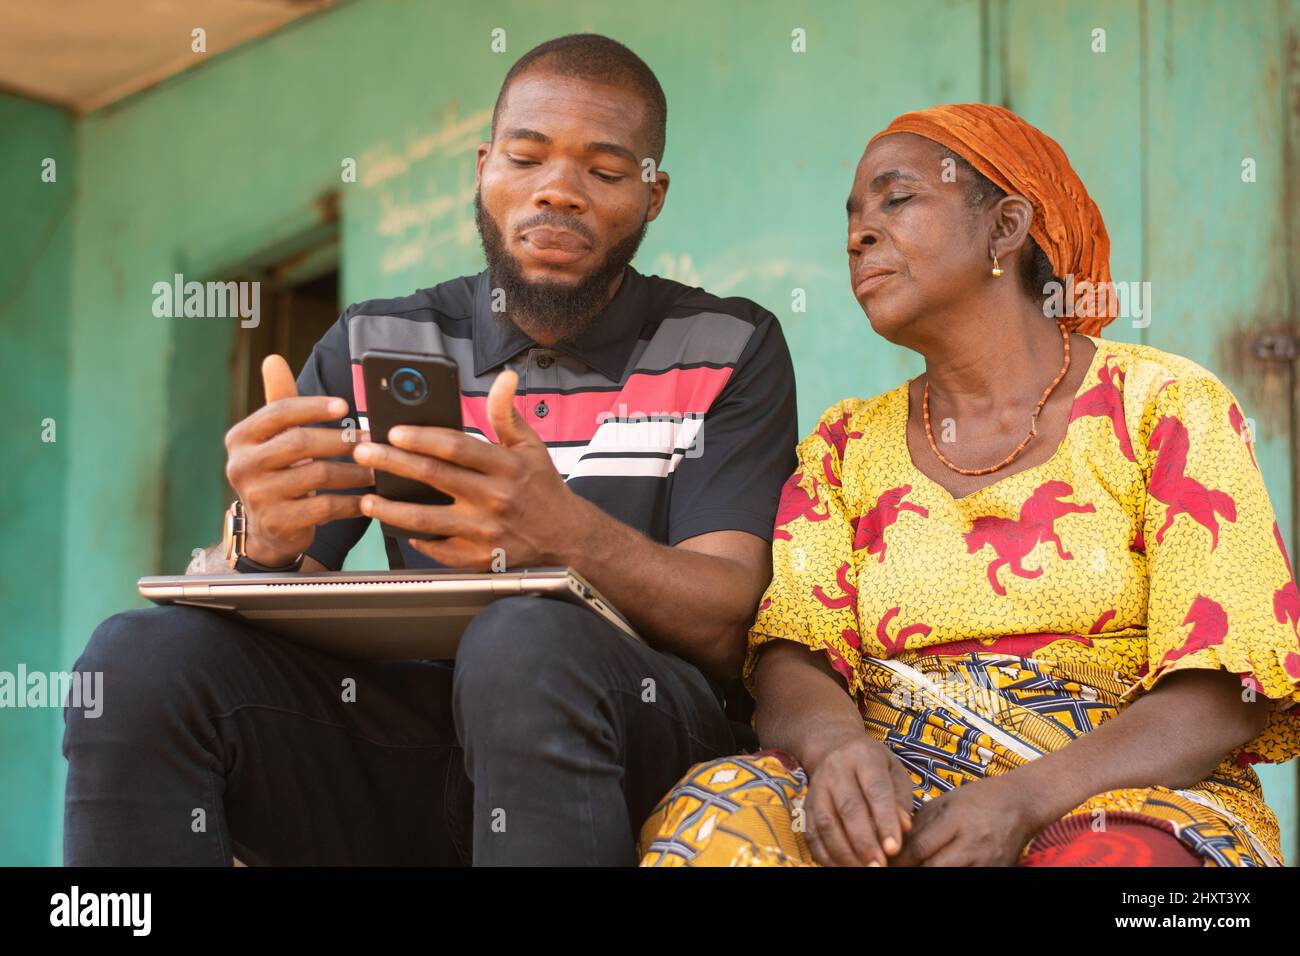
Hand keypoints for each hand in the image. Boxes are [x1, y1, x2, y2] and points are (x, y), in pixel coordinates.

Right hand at [224, 355, 373, 566]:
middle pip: (300, 442)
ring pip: (316, 475)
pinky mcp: (276, 522)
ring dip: (353, 472)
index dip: (313, 406)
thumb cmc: (278, 471)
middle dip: (341, 440)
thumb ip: (279, 400)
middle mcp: (241, 465)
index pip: (279, 412)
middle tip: (373, 440)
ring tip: (377, 469)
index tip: (346, 406)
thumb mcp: (274, 437)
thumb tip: (273, 358)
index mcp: (240, 437)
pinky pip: (323, 508)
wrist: (267, 530)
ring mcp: (257, 496)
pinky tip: (368, 500)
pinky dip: (350, 503)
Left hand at [352, 369, 586, 568]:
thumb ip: (508, 414)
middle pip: (433, 477)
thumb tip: (505, 377)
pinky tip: (400, 529)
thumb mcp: (531, 447)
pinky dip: (417, 540)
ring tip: (366, 499)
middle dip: (392, 463)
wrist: (567, 539)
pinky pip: (438, 549)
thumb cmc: (543, 489)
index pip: (456, 447)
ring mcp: (485, 531)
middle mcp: (494, 498)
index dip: (422, 437)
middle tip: (363, 453)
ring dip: (390, 510)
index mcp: (506, 466)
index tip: (393, 431)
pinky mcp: (479, 558)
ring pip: (426, 519)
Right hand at [803, 735, 914, 866]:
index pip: (876, 791)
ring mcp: (816, 787)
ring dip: (844, 853)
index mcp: (864, 757)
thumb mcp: (894, 771)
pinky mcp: (805, 805)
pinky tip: (842, 867)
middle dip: (864, 842)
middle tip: (879, 866)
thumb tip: (903, 829)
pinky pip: (811, 834)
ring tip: (863, 870)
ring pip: (826, 823)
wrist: (833, 747)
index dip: (885, 821)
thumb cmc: (873, 765)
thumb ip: (900, 800)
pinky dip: (825, 856)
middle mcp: (836, 770)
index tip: (894, 848)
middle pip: (848, 808)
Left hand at [893, 774, 1039, 866]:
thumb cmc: (977, 799)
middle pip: (932, 869)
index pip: (919, 847)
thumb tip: (892, 843)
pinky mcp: (997, 873)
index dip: (897, 859)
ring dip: (927, 874)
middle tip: (890, 868)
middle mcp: (973, 844)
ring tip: (912, 870)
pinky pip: (967, 879)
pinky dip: (948, 877)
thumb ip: (918, 824)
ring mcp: (987, 863)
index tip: (881, 860)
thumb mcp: (944, 803)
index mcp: (956, 820)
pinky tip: (936, 869)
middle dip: (909, 871)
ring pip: (948, 878)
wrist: (1021, 805)